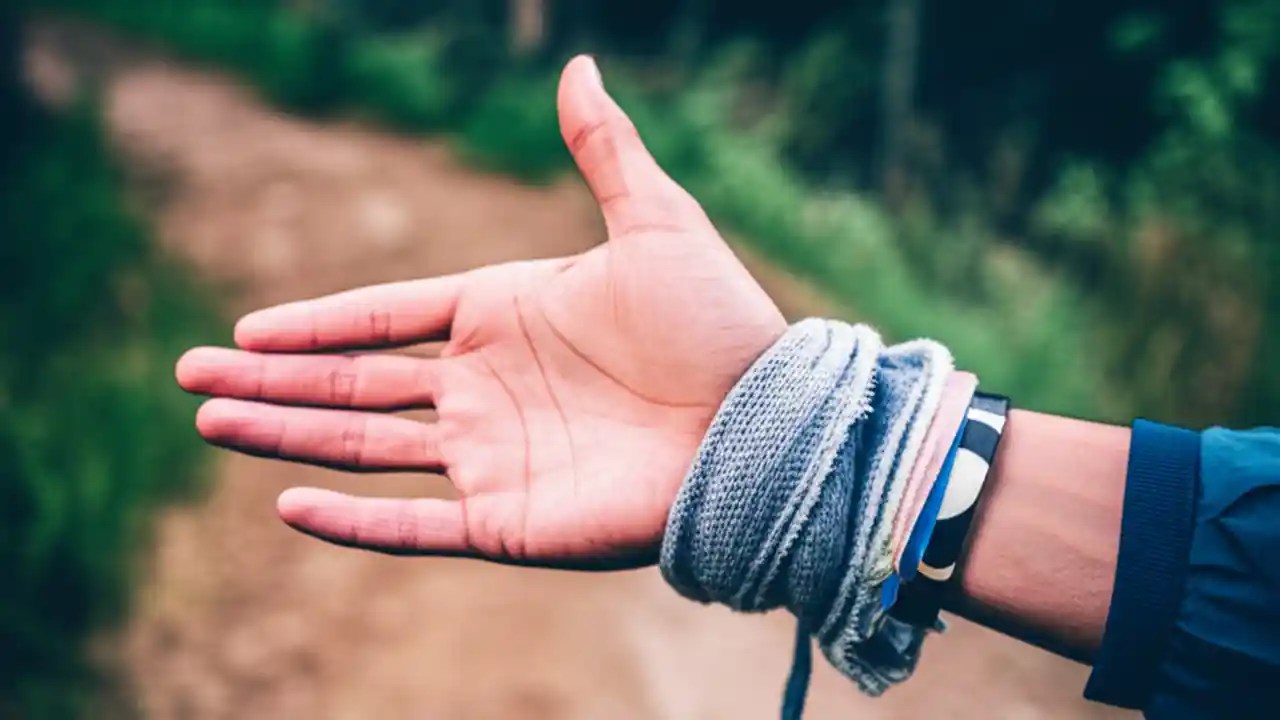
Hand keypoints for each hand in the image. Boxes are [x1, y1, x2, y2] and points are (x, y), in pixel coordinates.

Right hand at [176, 56, 784, 568]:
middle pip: (354, 386)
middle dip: (270, 383)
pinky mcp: (509, 524)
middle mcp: (485, 388)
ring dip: (285, 437)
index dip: (315, 326)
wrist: (766, 426)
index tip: (244, 330)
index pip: (384, 320)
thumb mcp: (656, 220)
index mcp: (504, 315)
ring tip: (211, 420)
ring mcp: (492, 458)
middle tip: (191, 377)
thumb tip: (576, 64)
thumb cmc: (716, 324)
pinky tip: (287, 504)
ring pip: (364, 448)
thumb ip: (605, 150)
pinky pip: (414, 527)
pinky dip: (352, 523)